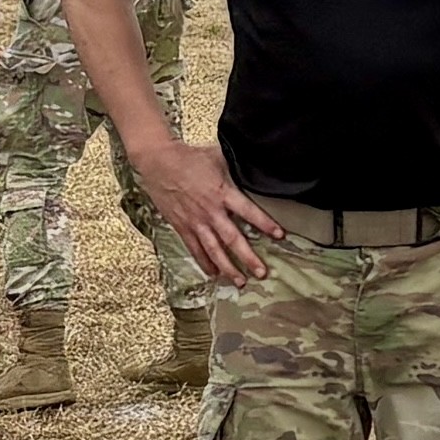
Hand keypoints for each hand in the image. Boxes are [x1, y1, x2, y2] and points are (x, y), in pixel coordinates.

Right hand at [141, 137, 278, 285]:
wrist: (159, 162)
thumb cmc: (190, 157)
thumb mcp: (218, 157)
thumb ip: (236, 169)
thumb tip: (256, 168)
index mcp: (222, 193)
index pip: (248, 211)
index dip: (265, 224)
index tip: (280, 235)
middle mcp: (210, 211)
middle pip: (232, 239)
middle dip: (248, 258)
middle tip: (262, 273)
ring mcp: (195, 222)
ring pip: (214, 250)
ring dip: (228, 268)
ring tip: (240, 282)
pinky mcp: (182, 227)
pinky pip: (195, 249)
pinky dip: (204, 262)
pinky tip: (214, 274)